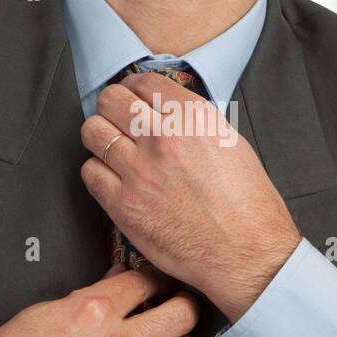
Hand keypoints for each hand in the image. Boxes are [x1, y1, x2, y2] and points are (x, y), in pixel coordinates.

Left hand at [80, 71, 301, 322]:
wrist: (246, 255)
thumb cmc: (247, 207)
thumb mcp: (231, 145)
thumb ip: (195, 123)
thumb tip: (168, 112)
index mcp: (194, 119)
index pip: (144, 81)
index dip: (133, 87)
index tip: (132, 97)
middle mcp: (164, 139)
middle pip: (110, 100)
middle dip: (111, 107)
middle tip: (116, 120)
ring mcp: (139, 171)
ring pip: (92, 132)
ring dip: (99, 137)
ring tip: (111, 148)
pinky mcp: (123, 204)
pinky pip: (89, 172)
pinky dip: (97, 172)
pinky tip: (113, 179)